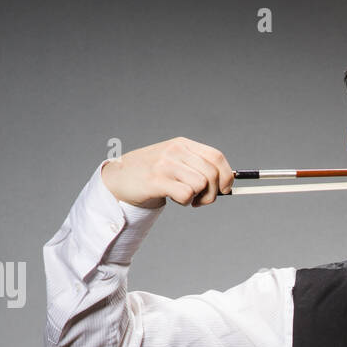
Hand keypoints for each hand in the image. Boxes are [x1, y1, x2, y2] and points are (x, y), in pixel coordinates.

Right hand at [100, 137, 234, 208]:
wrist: (119, 178)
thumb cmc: (151, 174)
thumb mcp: (175, 162)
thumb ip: (197, 167)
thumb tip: (226, 183)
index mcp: (183, 144)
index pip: (216, 157)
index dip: (226, 176)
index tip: (224, 190)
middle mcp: (175, 150)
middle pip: (212, 174)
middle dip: (213, 193)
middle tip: (201, 200)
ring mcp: (165, 164)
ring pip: (201, 184)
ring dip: (197, 198)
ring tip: (185, 198)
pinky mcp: (156, 180)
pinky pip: (186, 194)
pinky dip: (185, 201)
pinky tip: (174, 198)